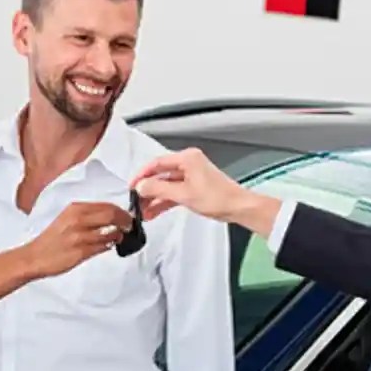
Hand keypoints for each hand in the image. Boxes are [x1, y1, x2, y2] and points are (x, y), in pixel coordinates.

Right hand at [23, 202, 132, 277]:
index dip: (121, 211)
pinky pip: (104, 247)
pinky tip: (108, 244)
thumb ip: (87, 215)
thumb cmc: (51, 239)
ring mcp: (80, 236)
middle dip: (125, 220)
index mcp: (74, 209)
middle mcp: (77, 220)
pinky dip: (110, 245)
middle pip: (111, 215)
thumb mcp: (67, 219)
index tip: (127, 215)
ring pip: (110, 232)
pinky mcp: (81, 252)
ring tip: (119, 236)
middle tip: (129, 225)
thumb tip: (110, 214)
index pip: (106, 205)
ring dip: (119, 235)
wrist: (35, 257)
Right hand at [129, 148, 247, 221]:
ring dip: (155, 198)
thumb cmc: (219, 198)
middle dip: (148, 190)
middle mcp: (189, 164)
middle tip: (136, 201)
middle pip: (160, 175)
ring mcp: (192, 176)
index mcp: (187, 158)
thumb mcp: (183, 194)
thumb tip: (142, 186)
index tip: (132, 186)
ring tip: (143, 211)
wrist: (238, 207)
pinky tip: (154, 212)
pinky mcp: (194, 187)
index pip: (156, 163)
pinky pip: (174, 192)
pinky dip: (164, 201)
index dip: (142, 175)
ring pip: (166, 186)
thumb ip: (159, 190)